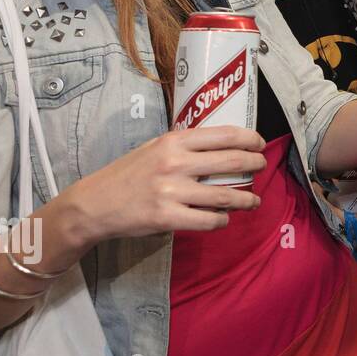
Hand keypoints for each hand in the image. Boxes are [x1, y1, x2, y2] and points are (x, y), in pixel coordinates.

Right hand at [67, 125, 264, 242]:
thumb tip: (222, 145)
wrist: (93, 204)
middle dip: (255, 165)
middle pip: (232, 161)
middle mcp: (175, 163)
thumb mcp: (154, 148)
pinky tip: (224, 218)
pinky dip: (222, 220)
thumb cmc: (127, 174)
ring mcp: (171, 191)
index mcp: (173, 141)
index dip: (250, 139)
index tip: (260, 144)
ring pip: (226, 196)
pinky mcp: (167, 217)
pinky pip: (209, 220)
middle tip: (262, 168)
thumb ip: (185, 145)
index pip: (225, 135)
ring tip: (253, 201)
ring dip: (246, 199)